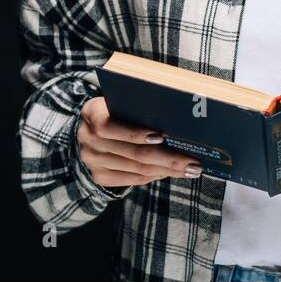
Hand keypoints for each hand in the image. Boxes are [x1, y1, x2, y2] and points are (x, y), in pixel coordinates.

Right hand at [77, 96, 202, 188]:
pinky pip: (132, 179)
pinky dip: (154, 176)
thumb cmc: (117, 109)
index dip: (135, 133)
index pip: (109, 126)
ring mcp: (92, 160)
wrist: (92, 128)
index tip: (162, 137)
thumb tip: (177, 119)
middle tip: (193, 163)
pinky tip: (170, 172)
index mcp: (91, 112)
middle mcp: (87, 138)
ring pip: (136, 169)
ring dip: (167, 170)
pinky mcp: (99, 176)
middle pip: (132, 153)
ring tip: (189, 169)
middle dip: (168, 159)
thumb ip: (140, 107)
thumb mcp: (121, 102)